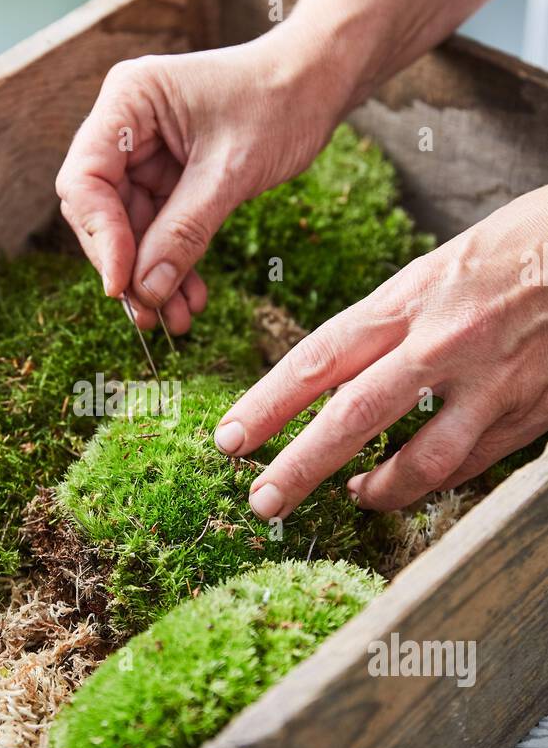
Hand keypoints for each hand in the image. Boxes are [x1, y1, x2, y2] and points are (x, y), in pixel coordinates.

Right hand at [55, 23, 345, 331]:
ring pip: (130, 229)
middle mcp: (126, 126)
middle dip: (126, 265)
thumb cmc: (280, 100)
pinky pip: (159, 230)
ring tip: (176, 319)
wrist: (317, 83)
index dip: (99, 235)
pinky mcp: (167, 177)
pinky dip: (173, 264)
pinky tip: (191, 298)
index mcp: (129, 101)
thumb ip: (185, 230)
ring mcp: (145, 153)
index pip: (86, 178)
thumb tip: (145, 290)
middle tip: (148, 314)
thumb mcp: (231, 171)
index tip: (121, 284)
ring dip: (151, 277)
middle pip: (101, 210)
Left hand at [215, 187, 547, 514]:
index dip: (268, 404)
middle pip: (353, 416)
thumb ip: (386, 322)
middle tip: (262, 500)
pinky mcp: (527, 414)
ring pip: (418, 461)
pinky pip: (468, 465)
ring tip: (351, 497)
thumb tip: (332, 377)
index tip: (230, 437)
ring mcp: (489, 384)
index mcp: (410, 297)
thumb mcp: (437, 266)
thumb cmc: (516, 247)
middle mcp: (442, 342)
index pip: (319, 357)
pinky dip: (432, 482)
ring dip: (375, 490)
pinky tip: (409, 485)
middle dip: (299, 465)